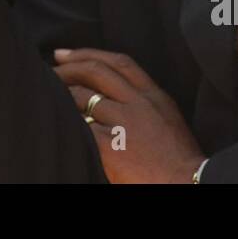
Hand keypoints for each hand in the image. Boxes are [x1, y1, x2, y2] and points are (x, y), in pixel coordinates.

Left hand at [53, 48, 204, 183]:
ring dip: (62, 95)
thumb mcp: (167, 117)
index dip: (89, 53)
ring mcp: (124, 123)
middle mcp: (139, 103)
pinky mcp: (110, 146)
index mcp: (154, 95)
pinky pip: (81, 127)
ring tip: (50, 96)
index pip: (120, 62)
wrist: (187, 184)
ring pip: (83, 97)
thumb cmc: (177, 158)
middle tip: (50, 69)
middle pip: (97, 72)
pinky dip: (69, 123)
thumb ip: (143, 100)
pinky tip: (61, 124)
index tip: (66, 54)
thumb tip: (111, 90)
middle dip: (69, 67)